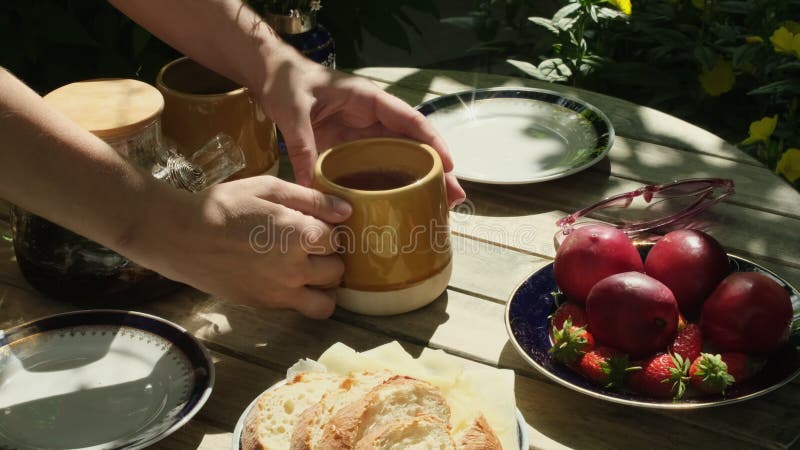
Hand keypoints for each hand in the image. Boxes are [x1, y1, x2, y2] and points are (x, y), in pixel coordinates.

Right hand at [138, 175, 351, 318]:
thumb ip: (311, 199)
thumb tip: (346, 210)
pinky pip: (304, 309)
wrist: (181, 237)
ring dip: (325, 284)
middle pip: (337, 268)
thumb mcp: (268, 189)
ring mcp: (281, 291)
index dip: (329, 229)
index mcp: (298, 234)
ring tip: (310, 269)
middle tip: (312, 245)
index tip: (316, 223)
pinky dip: (307, 299)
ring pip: (328, 300)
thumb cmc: (225, 206)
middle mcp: (295, 268)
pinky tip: (293, 280)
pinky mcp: (267, 304)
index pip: (337, 237)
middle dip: (330, 256)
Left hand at [254, 45, 465, 205]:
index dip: (432, 142)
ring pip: (397, 158)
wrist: (270, 76)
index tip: (449, 165)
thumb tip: (309, 189)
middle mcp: (372, 117)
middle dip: (434, 170)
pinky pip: (374, 166)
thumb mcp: (293, 112)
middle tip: (455, 197)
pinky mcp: (349, 146)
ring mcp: (362, 133)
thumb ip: (302, 146)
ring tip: (438, 206)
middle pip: (411, 144)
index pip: (410, 119)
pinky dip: (389, 184)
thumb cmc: (285, 82)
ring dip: (417, 181)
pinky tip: (399, 205)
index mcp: (368, 99)